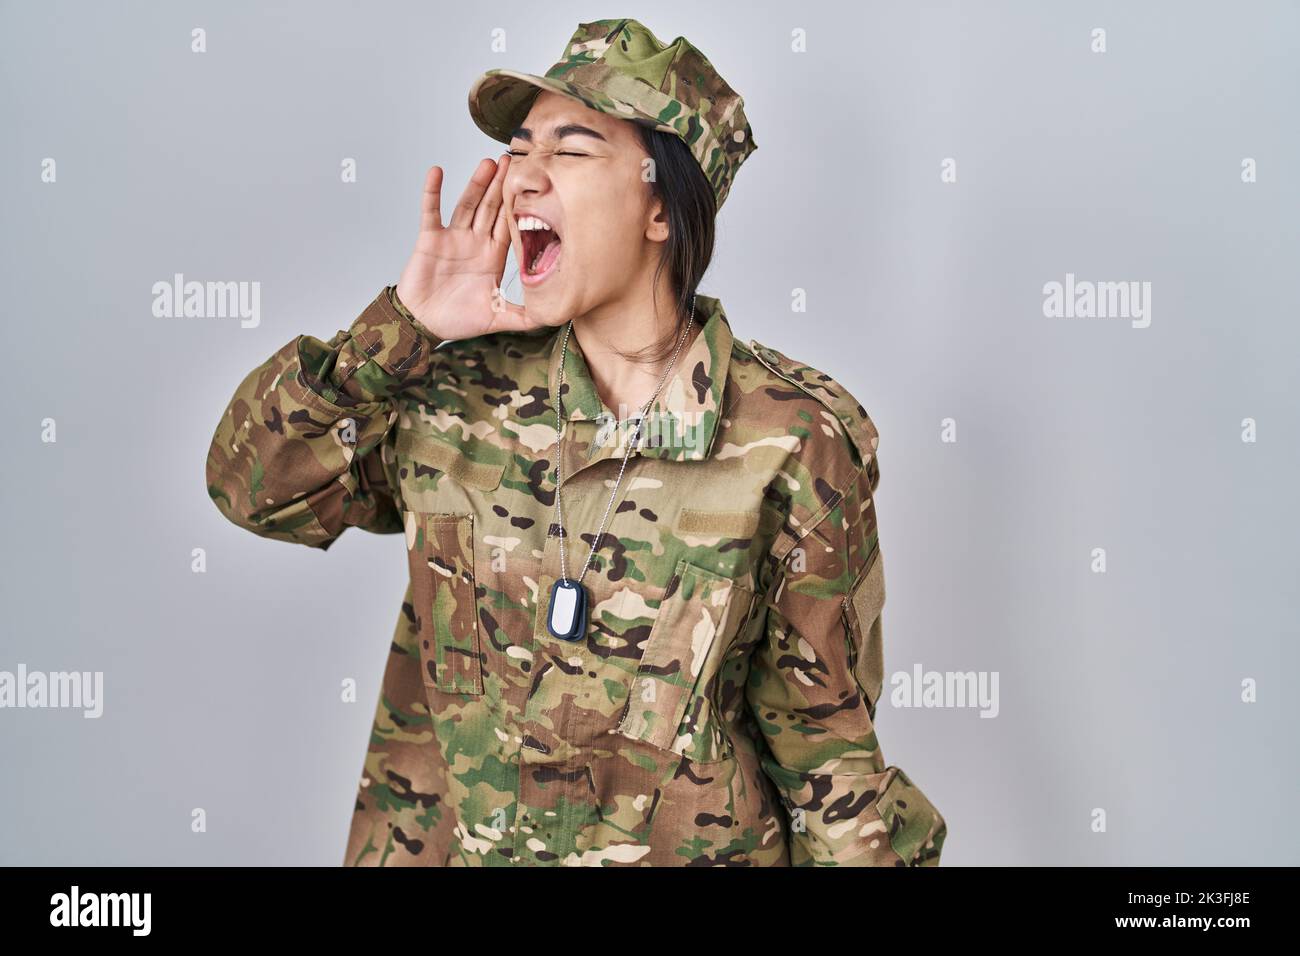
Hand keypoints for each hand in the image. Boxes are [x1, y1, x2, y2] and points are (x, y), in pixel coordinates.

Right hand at [395, 157, 538, 339]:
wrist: (425, 323)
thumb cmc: (459, 320)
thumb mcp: (497, 318)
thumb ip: (524, 317)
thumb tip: (553, 319)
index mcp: (493, 256)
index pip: (510, 225)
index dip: (520, 206)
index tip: (533, 186)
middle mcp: (475, 242)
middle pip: (492, 207)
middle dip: (502, 186)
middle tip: (514, 161)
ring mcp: (453, 238)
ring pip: (468, 204)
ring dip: (477, 184)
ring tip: (488, 163)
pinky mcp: (430, 238)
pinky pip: (431, 211)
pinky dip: (433, 192)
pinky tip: (437, 172)